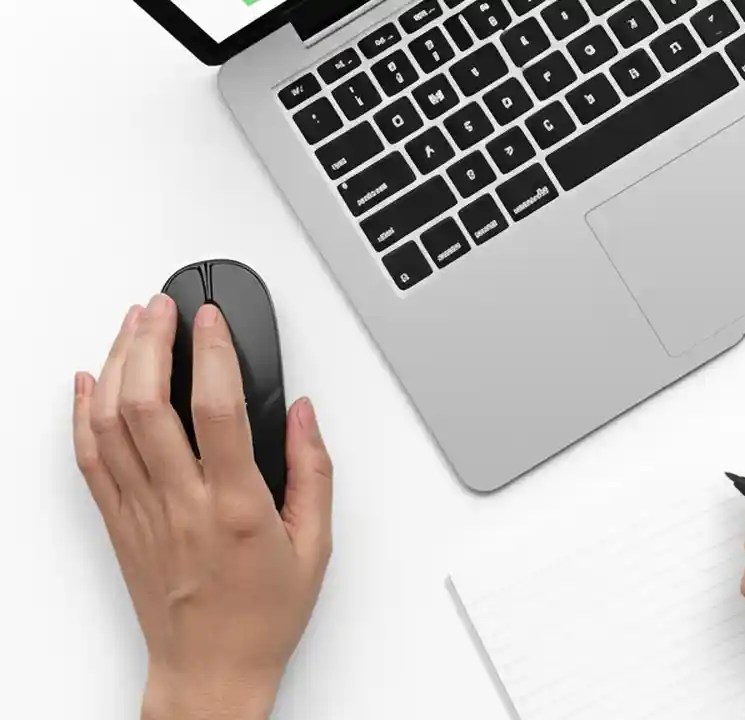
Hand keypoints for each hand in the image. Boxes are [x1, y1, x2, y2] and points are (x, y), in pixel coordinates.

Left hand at [71, 296, 333, 719]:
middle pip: (148, 404)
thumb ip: (313, 471)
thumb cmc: (262, 615)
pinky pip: (88, 457)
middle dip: (151, 341)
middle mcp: (182, 505)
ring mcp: (141, 512)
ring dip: (117, 364)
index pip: (216, 411)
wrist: (209, 671)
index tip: (211, 318)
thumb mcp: (316, 544)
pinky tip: (89, 381)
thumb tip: (302, 413)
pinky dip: (82, 412)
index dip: (211, 354)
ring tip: (131, 326)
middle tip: (162, 306)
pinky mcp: (117, 523)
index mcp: (238, 507)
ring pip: (111, 423)